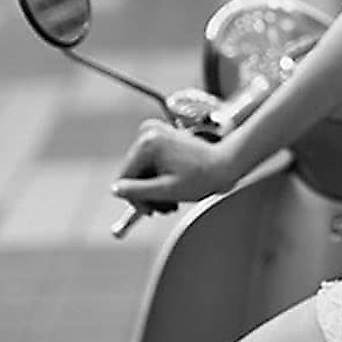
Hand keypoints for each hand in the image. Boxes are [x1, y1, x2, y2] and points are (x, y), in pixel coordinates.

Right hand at [112, 119, 234, 209]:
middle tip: (163, 208)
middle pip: (132, 174)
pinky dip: (158, 176)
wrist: (225, 164)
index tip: (150, 210)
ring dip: (153, 188)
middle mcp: (149, 132)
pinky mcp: (162, 135)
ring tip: (171, 199)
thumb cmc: (203, 176)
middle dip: (146, 194)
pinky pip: (150, 162)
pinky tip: (172, 184)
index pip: (124, 179)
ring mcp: (155, 132)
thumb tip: (116, 190)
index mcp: (148, 142)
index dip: (135, 199)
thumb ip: (138, 191)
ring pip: (141, 170)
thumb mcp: (167, 190)